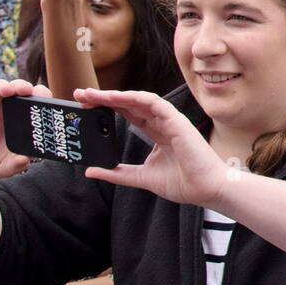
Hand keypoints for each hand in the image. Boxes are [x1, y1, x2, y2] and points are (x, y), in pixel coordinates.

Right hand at [0, 80, 51, 180]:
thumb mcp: (0, 167)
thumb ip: (14, 165)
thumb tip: (26, 161)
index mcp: (17, 120)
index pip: (33, 103)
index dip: (41, 99)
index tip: (48, 101)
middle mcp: (3, 109)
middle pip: (18, 90)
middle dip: (25, 88)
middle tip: (30, 91)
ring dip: (7, 86)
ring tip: (11, 91)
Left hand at [75, 88, 230, 207]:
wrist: (206, 190)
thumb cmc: (183, 183)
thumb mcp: (141, 178)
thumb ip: (117, 173)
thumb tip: (91, 171)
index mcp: (156, 133)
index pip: (127, 114)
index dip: (107, 108)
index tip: (84, 107)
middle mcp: (162, 123)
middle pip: (129, 104)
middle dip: (104, 97)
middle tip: (80, 94)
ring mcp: (170, 120)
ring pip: (138, 99)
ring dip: (115, 94)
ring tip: (92, 94)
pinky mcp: (177, 121)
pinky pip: (154, 103)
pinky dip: (135, 97)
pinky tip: (117, 96)